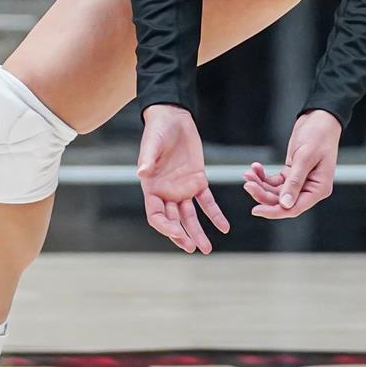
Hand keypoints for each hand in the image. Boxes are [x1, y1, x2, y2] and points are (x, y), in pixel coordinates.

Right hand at [136, 105, 229, 253]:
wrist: (174, 118)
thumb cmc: (157, 130)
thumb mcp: (151, 143)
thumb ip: (148, 158)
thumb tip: (142, 173)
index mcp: (151, 187)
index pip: (155, 215)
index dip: (164, 226)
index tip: (176, 233)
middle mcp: (166, 193)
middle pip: (173, 220)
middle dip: (182, 235)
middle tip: (191, 248)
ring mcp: (182, 188)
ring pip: (190, 216)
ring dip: (198, 232)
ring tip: (206, 249)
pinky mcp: (198, 181)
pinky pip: (207, 202)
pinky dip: (215, 214)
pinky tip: (224, 227)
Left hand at [243, 110, 341, 219]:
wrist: (319, 118)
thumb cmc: (318, 135)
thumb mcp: (305, 158)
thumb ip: (295, 182)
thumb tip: (285, 204)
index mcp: (319, 189)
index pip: (295, 208)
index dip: (274, 212)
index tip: (255, 210)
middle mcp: (310, 189)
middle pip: (282, 201)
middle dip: (263, 194)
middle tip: (247, 184)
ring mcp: (300, 182)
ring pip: (276, 192)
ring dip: (260, 184)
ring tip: (248, 173)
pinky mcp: (292, 174)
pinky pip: (275, 181)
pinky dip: (264, 176)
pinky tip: (255, 167)